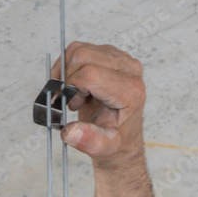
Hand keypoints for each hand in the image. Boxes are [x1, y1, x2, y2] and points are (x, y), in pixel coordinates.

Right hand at [53, 42, 145, 169]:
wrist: (122, 136)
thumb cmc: (114, 140)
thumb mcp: (102, 147)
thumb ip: (87, 141)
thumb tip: (69, 132)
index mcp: (130, 91)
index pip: (91, 75)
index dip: (71, 87)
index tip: (69, 103)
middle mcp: (129, 70)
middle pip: (83, 56)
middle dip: (67, 78)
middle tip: (69, 100)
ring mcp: (120, 59)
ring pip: (79, 50)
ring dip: (67, 72)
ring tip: (74, 94)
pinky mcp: (110, 55)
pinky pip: (79, 49)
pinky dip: (68, 66)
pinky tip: (74, 85)